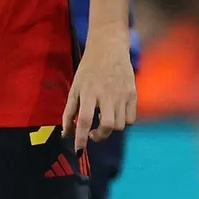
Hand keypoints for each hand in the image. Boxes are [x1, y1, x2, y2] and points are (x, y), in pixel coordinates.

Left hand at [63, 32, 136, 151]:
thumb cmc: (88, 69)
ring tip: (104, 120)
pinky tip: (116, 114)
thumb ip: (69, 112)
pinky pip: (131, 119)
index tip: (78, 150)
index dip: (81, 138)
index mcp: (89, 92)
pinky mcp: (133, 94)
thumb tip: (66, 134)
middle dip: (99, 136)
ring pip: (120, 125)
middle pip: (107, 126)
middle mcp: (107, 94)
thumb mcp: (75, 88)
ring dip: (110, 129)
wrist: (109, 48)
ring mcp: (122, 94)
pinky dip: (123, 122)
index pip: (84, 120)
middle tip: (93, 134)